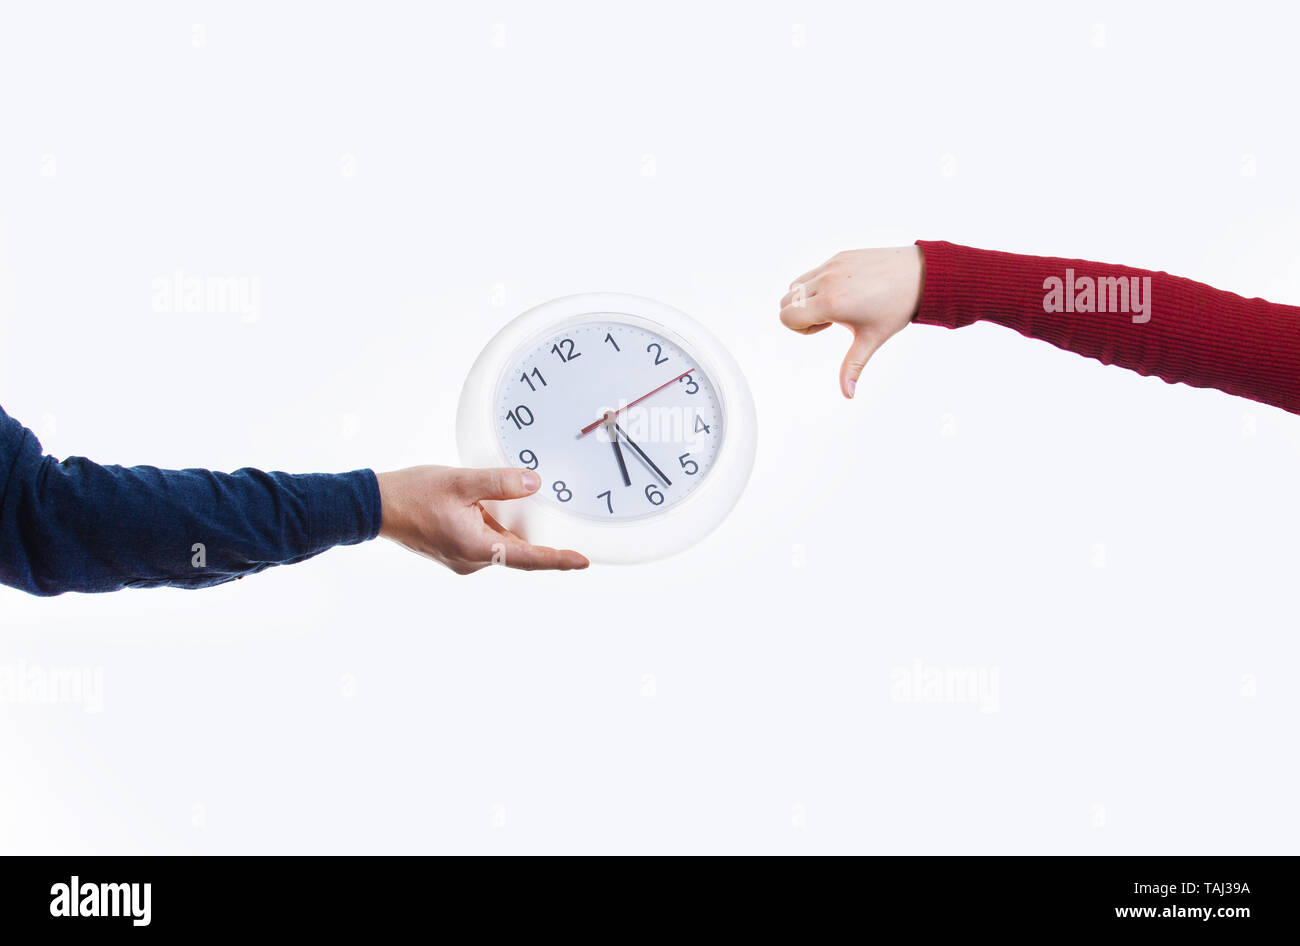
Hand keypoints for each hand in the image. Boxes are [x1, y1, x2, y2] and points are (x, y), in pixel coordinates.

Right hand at [376, 465, 588, 573]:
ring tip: (511, 503)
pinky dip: (494, 525)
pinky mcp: (454, 550)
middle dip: (535, 536)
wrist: (375, 506)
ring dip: (509, 527)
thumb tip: (534, 483)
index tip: (582, 562)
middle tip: (555, 517)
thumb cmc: (413, 494)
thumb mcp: (461, 482)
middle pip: (516, 550)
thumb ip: (500, 483)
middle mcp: (471, 560)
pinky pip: (484, 540)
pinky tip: (489, 506)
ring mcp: (462, 557)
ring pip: (499, 544)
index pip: (528, 558)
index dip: (558, 560)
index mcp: (476, 548)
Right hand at [779, 246, 924, 397]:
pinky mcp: (839, 257)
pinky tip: (847, 291)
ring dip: (807, 299)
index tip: (826, 327)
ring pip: (796, 285)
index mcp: (830, 304)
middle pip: (785, 302)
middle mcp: (825, 282)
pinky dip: (819, 285)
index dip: (801, 329)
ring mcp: (831, 267)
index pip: (786, 317)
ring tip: (837, 304)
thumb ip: (852, 367)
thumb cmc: (895, 308)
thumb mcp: (871, 340)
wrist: (919, 275)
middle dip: (801, 314)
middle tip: (831, 318)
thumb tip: (848, 394)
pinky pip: (814, 273)